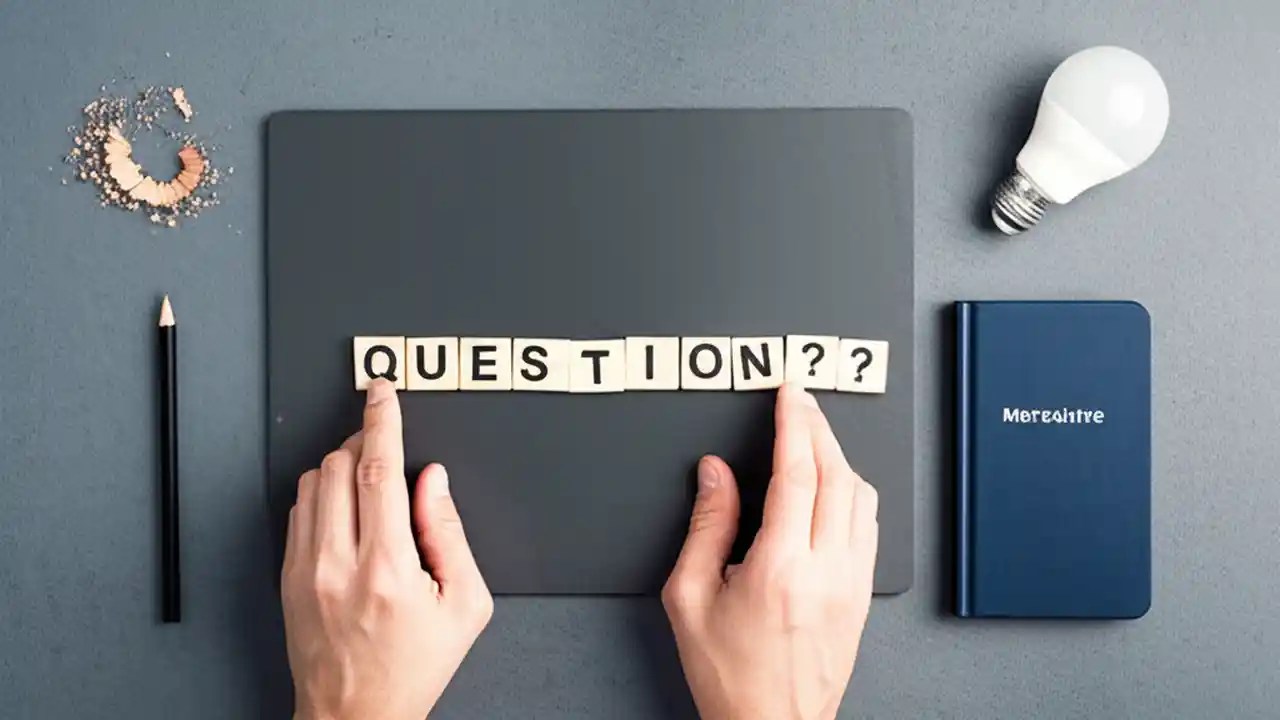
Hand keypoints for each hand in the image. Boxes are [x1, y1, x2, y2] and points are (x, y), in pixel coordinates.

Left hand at [282, 379, 492, 719]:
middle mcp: (338, 564)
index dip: (382, 422)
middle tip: (386, 443)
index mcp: (388, 569)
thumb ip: (450, 535)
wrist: (356, 716)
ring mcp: (306, 570)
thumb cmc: (414, 667)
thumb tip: (433, 481)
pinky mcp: (289, 577)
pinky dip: (322, 493)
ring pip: (312, 482)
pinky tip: (347, 510)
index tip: (382, 392)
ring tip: (370, 480)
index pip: (378, 471)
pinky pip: (298, 509)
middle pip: (338, 466)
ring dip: (341, 465)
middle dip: (364, 440)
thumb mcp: (465, 606)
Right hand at [663, 383, 878, 719]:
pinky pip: (869, 526)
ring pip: (861, 497)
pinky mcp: (861, 597)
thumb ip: (705, 527)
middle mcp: (825, 573)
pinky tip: (834, 485)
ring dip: (839, 457)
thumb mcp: (690, 598)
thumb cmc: (728, 674)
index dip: (793, 424)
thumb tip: (715, 473)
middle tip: (801, 401)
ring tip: (814, 437)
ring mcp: (851, 584)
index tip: (789, 395)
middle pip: (835, 475)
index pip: (796, 474)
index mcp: (779, 570)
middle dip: (818, 428)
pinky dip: (852, 492)